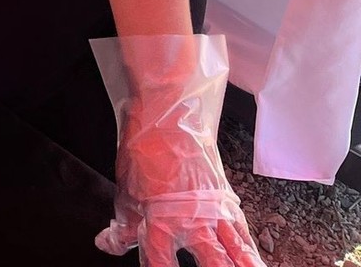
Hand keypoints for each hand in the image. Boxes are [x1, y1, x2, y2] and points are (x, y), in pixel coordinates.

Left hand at [92, 34, 264, 266]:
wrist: (169, 112)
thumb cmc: (145, 146)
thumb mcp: (125, 187)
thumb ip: (122, 224)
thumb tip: (108, 244)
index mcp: (160, 219)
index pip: (159, 262)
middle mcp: (192, 220)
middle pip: (213, 262)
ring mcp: (213, 210)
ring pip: (236, 249)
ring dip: (245, 264)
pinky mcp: (226, 199)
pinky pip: (242, 231)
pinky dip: (249, 250)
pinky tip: (255, 263)